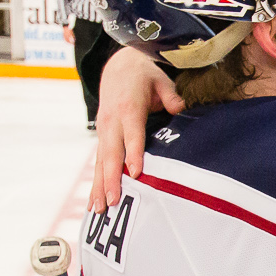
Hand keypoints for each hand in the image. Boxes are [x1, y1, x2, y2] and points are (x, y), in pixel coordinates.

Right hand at [90, 46, 184, 209]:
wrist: (118, 66)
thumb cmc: (143, 75)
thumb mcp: (160, 79)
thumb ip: (170, 95)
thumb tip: (180, 108)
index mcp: (128, 109)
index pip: (132, 135)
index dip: (133, 154)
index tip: (135, 174)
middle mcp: (112, 122)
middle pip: (112, 154)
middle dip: (111, 179)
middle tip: (114, 201)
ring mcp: (104, 131)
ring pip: (100, 163)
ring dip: (99, 187)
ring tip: (99, 209)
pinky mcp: (102, 137)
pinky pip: (98, 163)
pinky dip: (95, 183)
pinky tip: (95, 202)